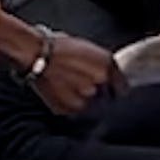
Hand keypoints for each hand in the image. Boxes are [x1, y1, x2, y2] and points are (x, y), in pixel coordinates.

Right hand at [0, 12, 120, 114]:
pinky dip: (70, 106)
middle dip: (99, 95)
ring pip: (91, 107)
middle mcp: (99, 83)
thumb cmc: (59, 47)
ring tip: (70, 89)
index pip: (122, 88)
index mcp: (107, 66)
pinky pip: (74, 111)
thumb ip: (103, 65)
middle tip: (83, 86)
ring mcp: (84, 97)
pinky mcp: (69, 108)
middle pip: (107, 99)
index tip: (112, 91)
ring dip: (85, 101)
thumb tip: (109, 77)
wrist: (36, 55)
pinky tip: (61, 93)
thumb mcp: (89, 49)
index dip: (115, 89)